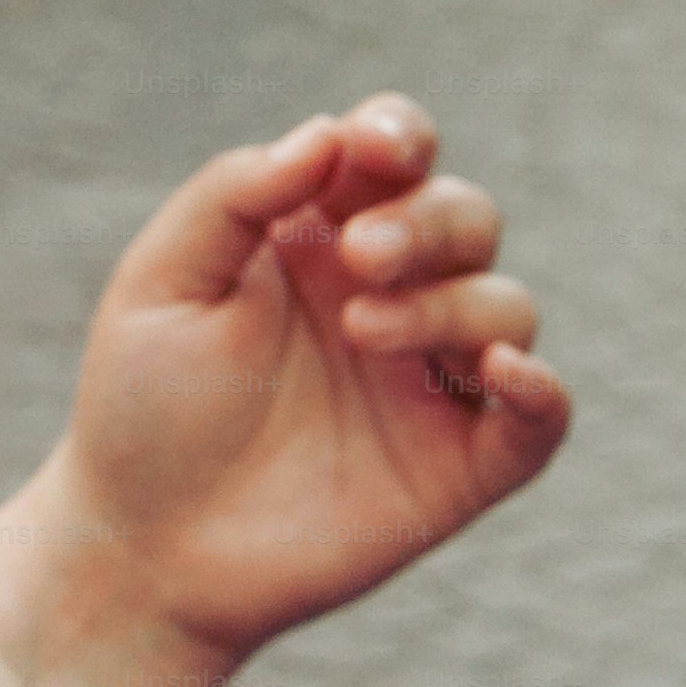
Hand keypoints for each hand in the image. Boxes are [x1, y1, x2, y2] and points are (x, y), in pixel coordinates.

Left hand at [51, 92, 568, 659]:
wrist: (143, 552)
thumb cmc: (144, 411)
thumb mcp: (161, 284)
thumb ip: (235, 197)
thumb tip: (328, 137)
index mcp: (325, 242)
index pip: (398, 159)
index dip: (403, 134)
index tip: (376, 148)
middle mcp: (395, 299)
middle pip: (469, 220)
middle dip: (427, 222)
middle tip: (361, 258)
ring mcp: (434, 383)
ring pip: (507, 308)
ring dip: (452, 304)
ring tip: (366, 331)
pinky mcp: (463, 466)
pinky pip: (539, 419)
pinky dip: (542, 390)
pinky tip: (502, 373)